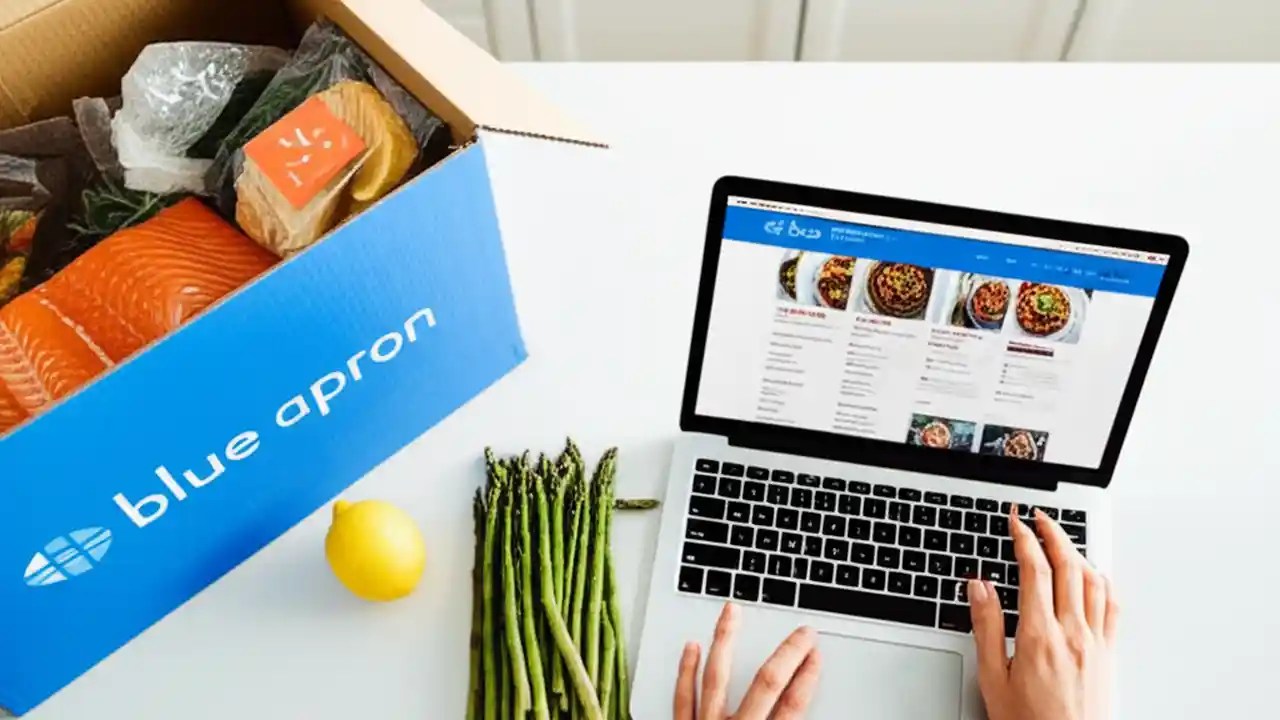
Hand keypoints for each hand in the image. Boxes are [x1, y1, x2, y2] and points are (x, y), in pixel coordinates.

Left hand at [673, 602, 821, 718]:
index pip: (792, 705)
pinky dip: (686, 671)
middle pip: (766, 684)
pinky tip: (692, 647)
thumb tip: (804, 708)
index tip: (816, 655)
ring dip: (725, 640)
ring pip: (717, 677)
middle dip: (787, 654)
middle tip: (802, 632)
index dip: (808, 677)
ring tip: (732, 613)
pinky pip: (682, 698)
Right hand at [969, 508, 1118, 719]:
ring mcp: (1095, 643)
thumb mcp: (992, 678)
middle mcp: (1073, 634)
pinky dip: (1103, 581)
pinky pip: (1112, 606)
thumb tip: (980, 588)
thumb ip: (987, 627)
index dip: (1024, 539)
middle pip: (1068, 566)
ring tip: (1062, 539)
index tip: (1016, 522)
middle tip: (1039, 518)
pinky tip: (1094, 575)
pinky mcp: (1109, 655)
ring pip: (1094, 581)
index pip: (1035, 571)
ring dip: (1078, 552)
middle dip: (1053, 533)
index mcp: (1039, 636)